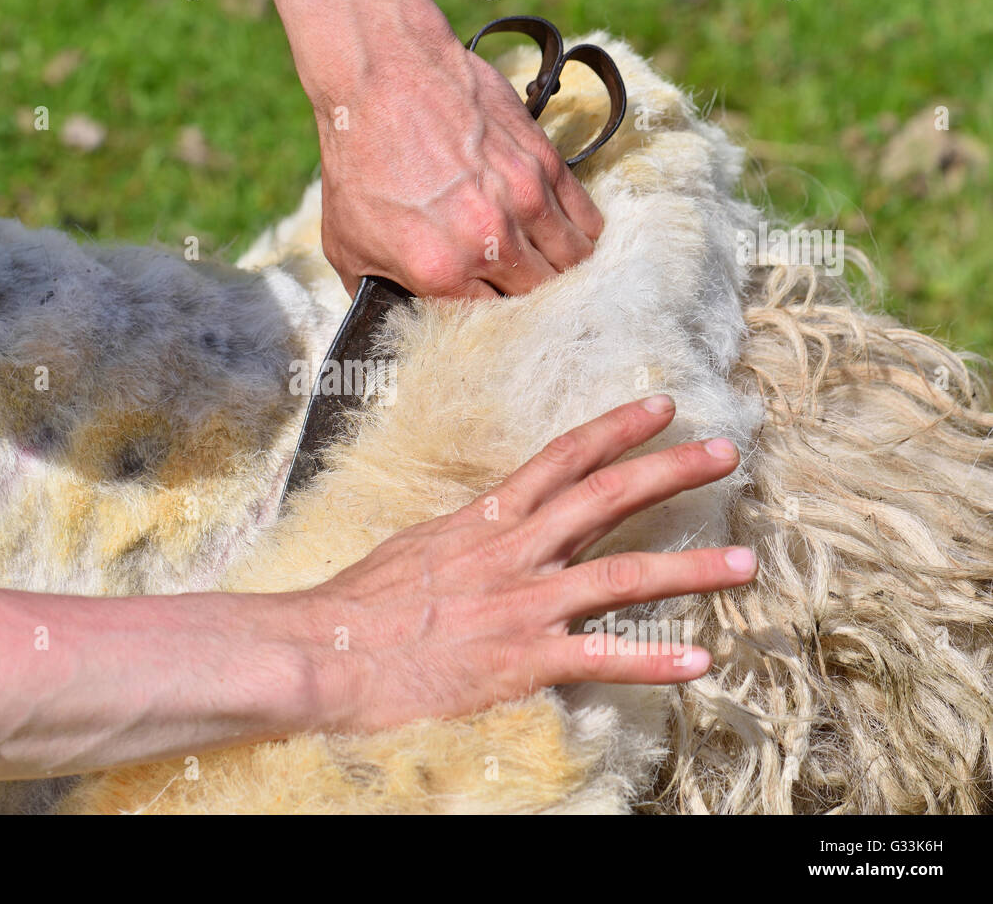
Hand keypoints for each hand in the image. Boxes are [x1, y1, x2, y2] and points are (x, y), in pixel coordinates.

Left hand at [250, 0, 602, 299]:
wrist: (381, 78)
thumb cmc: (358, 162)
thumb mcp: (346, 245)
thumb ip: (376, 293)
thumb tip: (393, 321)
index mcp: (442, 271)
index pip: (494, 326)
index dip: (497, 332)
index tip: (497, 331)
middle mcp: (492, 241)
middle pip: (543, 300)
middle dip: (538, 308)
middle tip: (533, 311)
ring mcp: (526, 200)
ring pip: (574, 263)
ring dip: (566, 275)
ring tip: (554, 278)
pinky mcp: (545, 164)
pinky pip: (586, 218)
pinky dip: (581, 236)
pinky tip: (566, 240)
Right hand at [294, 395, 753, 734]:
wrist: (324, 652)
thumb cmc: (358, 605)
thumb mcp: (415, 549)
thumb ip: (464, 538)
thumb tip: (490, 529)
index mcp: (486, 521)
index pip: (561, 459)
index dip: (615, 429)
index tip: (661, 406)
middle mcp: (514, 552)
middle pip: (605, 498)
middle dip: (670, 470)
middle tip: (725, 450)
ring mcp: (521, 606)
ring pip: (621, 576)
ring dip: (689, 568)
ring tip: (745, 561)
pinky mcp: (519, 662)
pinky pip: (598, 658)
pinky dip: (652, 660)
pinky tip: (699, 660)